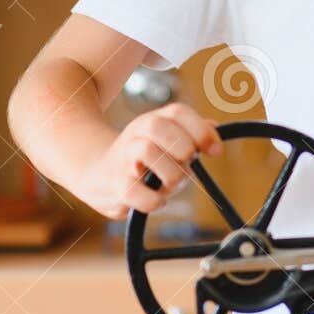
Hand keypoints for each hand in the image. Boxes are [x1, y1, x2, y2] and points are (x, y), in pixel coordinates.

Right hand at [72, 102, 221, 218]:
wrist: (98, 175)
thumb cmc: (143, 160)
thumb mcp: (166, 142)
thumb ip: (190, 134)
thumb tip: (215, 127)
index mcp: (153, 121)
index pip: (178, 112)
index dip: (200, 129)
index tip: (215, 151)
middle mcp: (137, 134)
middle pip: (158, 126)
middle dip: (183, 146)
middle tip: (189, 163)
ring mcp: (124, 158)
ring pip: (147, 152)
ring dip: (171, 174)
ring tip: (171, 184)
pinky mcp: (117, 185)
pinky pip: (137, 192)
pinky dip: (154, 201)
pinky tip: (158, 199)